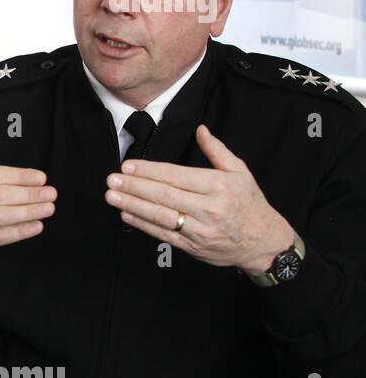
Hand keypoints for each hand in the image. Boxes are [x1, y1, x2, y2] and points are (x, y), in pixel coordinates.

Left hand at [105, 124, 293, 272]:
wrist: (265, 243)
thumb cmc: (251, 204)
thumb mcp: (240, 172)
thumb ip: (217, 151)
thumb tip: (201, 130)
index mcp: (219, 186)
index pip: (176, 176)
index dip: (149, 171)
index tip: (128, 166)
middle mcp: (209, 208)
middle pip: (164, 196)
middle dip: (134, 187)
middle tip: (112, 180)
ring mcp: (201, 230)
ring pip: (161, 216)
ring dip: (132, 206)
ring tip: (112, 197)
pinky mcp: (194, 247)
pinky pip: (164, 234)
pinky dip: (143, 225)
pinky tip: (126, 215)